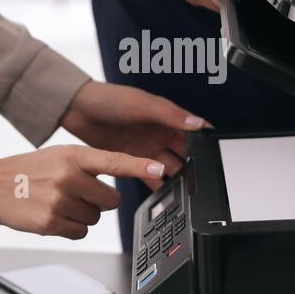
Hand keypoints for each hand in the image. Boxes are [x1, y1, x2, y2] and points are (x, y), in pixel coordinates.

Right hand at [0, 145, 164, 238]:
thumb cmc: (28, 171)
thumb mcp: (59, 156)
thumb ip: (87, 165)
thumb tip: (115, 182)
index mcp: (73, 155)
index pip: (114, 161)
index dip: (140, 166)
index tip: (160, 168)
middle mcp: (69, 176)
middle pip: (111, 201)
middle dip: (100, 201)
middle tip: (78, 194)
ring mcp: (60, 200)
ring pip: (95, 218)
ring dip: (83, 215)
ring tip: (59, 202)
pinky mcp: (51, 223)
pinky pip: (80, 232)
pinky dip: (71, 227)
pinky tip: (54, 215)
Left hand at [61, 80, 207, 187]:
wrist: (77, 109)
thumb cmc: (109, 99)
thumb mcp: (143, 105)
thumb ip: (171, 116)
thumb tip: (199, 124)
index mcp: (167, 117)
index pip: (194, 133)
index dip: (206, 145)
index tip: (217, 159)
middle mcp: (159, 134)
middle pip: (185, 154)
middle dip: (194, 166)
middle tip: (201, 180)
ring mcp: (145, 148)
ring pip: (169, 167)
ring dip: (176, 178)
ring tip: (185, 190)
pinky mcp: (130, 160)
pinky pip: (148, 176)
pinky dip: (157, 186)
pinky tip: (164, 195)